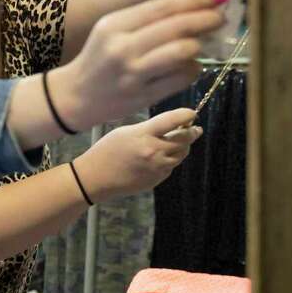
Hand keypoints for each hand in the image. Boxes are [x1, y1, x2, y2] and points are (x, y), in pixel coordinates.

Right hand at [51, 0, 225, 128]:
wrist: (74, 96)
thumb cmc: (99, 59)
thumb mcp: (111, 30)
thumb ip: (145, 19)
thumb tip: (191, 6)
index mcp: (114, 24)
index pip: (163, 6)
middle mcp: (122, 47)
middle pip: (177, 27)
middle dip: (206, 19)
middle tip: (221, 17)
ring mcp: (132, 73)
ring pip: (182, 51)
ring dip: (199, 45)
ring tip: (202, 44)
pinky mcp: (141, 96)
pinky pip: (180, 78)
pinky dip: (193, 69)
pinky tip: (191, 66)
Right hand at [72, 109, 201, 202]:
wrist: (96, 178)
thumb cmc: (107, 151)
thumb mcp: (125, 132)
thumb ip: (149, 129)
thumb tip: (171, 126)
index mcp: (144, 135)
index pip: (173, 120)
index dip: (186, 115)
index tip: (192, 113)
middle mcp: (154, 151)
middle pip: (184, 139)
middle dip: (192, 132)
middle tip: (195, 129)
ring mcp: (157, 167)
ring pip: (181, 154)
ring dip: (183, 147)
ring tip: (177, 143)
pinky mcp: (157, 179)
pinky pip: (170, 166)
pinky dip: (169, 160)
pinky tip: (158, 158)